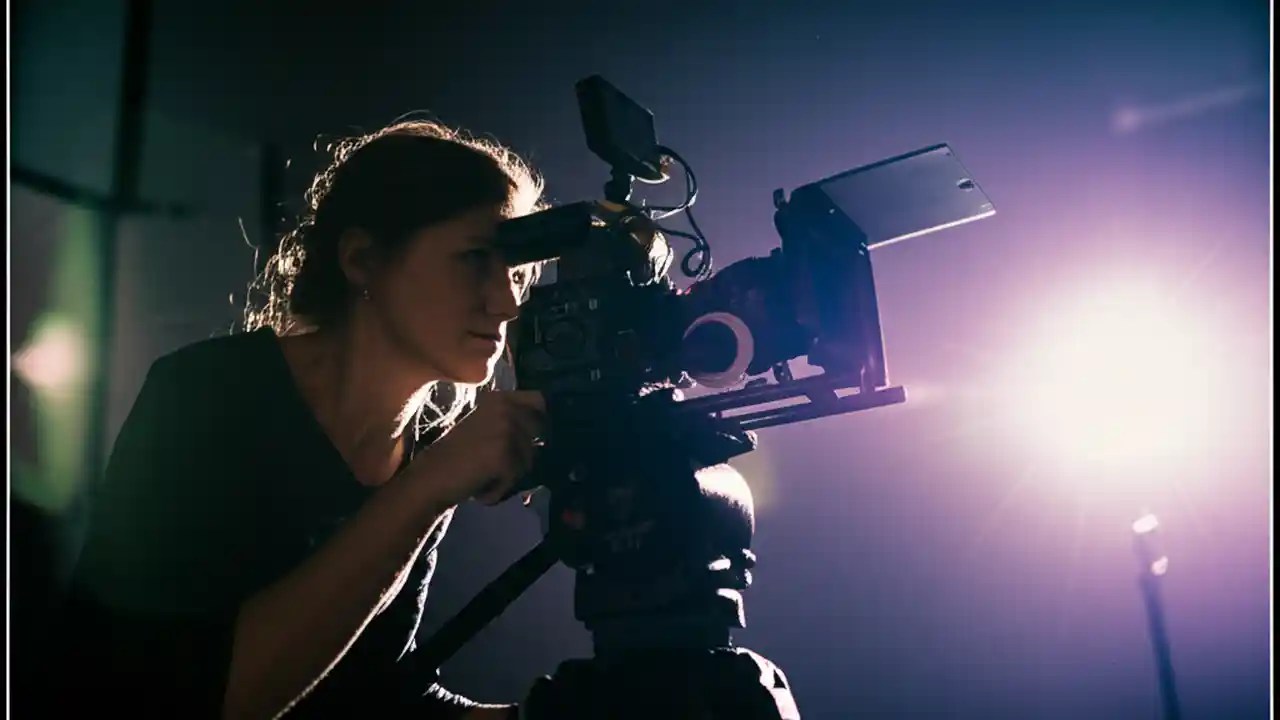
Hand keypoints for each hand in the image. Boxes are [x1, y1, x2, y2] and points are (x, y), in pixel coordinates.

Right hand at [412, 390, 545, 506]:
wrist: (431, 476)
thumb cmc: (457, 454)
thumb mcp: (486, 425)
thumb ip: (512, 420)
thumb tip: (546, 430)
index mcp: (500, 398)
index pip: (539, 401)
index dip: (541, 419)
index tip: (533, 436)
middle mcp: (506, 408)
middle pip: (540, 433)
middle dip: (526, 452)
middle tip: (496, 462)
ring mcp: (506, 430)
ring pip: (530, 459)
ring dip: (512, 474)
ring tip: (485, 474)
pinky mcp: (505, 455)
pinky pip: (518, 477)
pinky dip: (501, 488)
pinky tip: (481, 486)